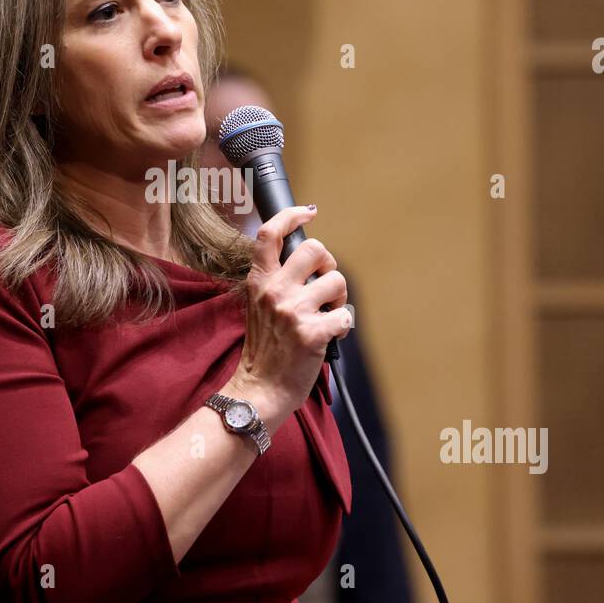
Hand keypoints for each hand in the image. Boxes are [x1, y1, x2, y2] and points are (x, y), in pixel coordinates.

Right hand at [227, 205, 350, 434]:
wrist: (259, 389)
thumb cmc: (265, 350)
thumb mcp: (258, 306)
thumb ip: (276, 282)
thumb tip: (308, 261)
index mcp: (259, 282)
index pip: (269, 234)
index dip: (291, 216)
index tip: (307, 212)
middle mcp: (274, 291)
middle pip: (315, 249)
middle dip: (329, 265)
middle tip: (325, 286)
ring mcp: (292, 311)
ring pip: (337, 281)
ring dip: (340, 297)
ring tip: (327, 314)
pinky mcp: (311, 333)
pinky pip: (345, 315)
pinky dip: (343, 326)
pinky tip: (329, 336)